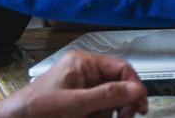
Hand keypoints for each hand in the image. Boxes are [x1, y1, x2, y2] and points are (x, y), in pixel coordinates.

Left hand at [0, 50, 146, 117]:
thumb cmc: (35, 108)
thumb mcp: (75, 103)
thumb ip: (107, 95)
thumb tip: (135, 89)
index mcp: (84, 62)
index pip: (121, 68)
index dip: (134, 86)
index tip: (140, 105)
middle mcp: (85, 72)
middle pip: (117, 86)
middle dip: (119, 104)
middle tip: (124, 116)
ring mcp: (81, 87)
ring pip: (109, 101)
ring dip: (105, 114)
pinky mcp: (77, 101)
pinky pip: (97, 109)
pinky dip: (96, 116)